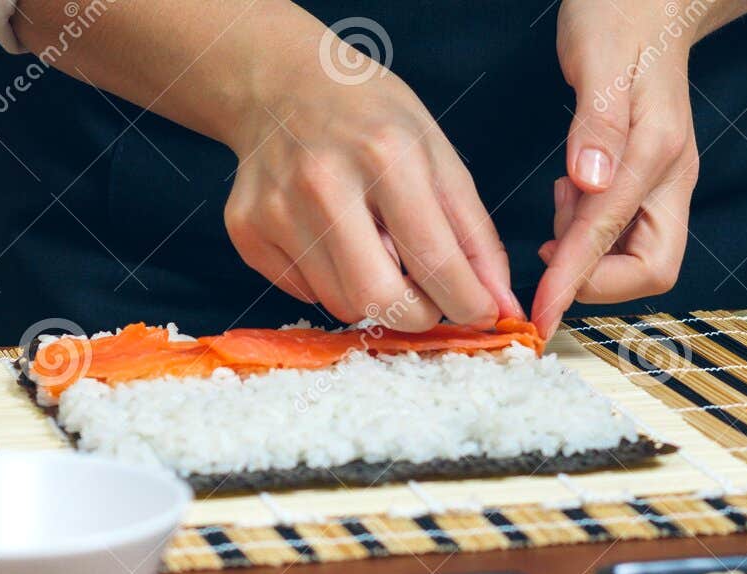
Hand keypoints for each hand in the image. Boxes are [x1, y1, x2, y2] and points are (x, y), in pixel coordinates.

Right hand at [222, 32, 519, 330]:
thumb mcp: (439, 157)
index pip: (435, 263)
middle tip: (428, 299)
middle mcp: (324, 182)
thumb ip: (475, 236)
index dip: (468, 305)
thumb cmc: (371, 119)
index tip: (481, 313)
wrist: (282, 84)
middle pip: (380, 299)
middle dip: (418, 315)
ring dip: (373, 297)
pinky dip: (332, 283)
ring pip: (342, 304)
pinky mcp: (246, 229)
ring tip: (376, 250)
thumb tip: (500, 307)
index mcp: (387, 156)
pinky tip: (333, 240)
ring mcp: (277, 208)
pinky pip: (305, 293)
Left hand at [532, 0, 701, 335]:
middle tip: (552, 239)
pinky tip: (571, 194)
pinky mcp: (648, 183)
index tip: (540, 313)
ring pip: (635, 258)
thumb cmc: (623, 15)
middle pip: (650, 271)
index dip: (574, 282)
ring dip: (588, 249)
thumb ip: (597, 123)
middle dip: (596, 275)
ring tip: (562, 196)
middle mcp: (671, 177)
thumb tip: (591, 183)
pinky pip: (621, 234)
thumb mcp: (599, 58)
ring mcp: (663, 183)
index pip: (614, 239)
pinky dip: (589, 232)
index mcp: (660, 152)